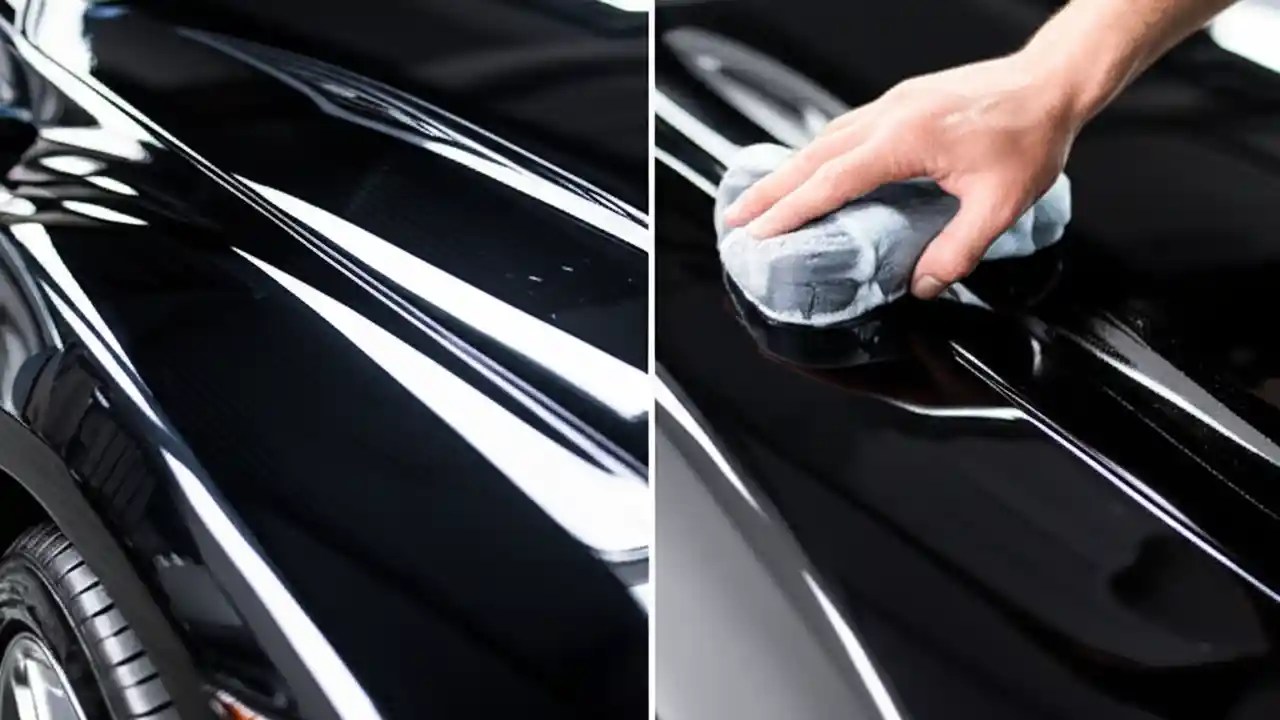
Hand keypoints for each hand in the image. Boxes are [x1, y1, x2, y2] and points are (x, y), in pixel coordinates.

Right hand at [723, 54, 1084, 298]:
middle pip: (812, 157)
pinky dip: (816, 153)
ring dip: (788, 171)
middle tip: (736, 218)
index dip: (792, 209)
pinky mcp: (901, 103)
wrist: (1051, 83)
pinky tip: (812, 169)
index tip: (761, 231)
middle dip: (770, 190)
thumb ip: (958, 249)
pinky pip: (844, 129)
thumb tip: (926, 285)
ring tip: (761, 200)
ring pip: (823, 140)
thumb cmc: (1030, 135)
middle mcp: (889, 117)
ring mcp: (892, 105)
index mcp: (906, 140)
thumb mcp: (1001, 205)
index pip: (833, 181)